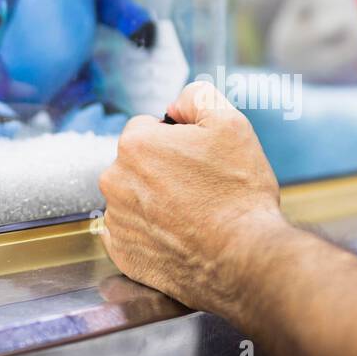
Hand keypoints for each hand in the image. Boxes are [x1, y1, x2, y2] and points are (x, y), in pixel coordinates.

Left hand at [99, 82, 284, 310]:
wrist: (241, 258)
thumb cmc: (238, 193)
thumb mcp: (231, 124)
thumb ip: (197, 97)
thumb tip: (175, 105)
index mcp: (135, 144)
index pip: (148, 128)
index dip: (177, 140)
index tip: (199, 159)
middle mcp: (115, 181)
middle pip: (137, 163)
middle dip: (163, 170)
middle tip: (200, 188)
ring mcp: (116, 221)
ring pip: (134, 197)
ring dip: (156, 201)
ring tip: (193, 214)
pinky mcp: (122, 254)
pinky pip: (131, 233)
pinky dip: (150, 233)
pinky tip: (180, 236)